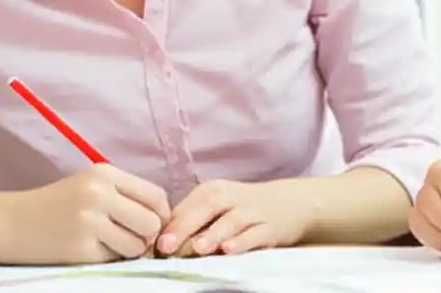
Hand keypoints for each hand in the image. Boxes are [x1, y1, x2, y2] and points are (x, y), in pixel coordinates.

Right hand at [0, 164, 170, 263]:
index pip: (156, 196)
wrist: (8, 223)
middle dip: (147, 237)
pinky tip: (89, 250)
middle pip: (152, 222)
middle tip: (130, 240)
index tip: (149, 226)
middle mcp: (99, 193)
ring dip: (129, 251)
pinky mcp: (80, 248)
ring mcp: (89, 221)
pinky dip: (108, 259)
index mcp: (104, 174)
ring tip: (107, 244)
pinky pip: (115, 259)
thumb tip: (164, 221)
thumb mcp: (89, 187)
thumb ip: (124, 197)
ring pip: (138, 244)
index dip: (161, 215)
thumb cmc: (54, 206)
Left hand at [156, 179, 313, 256]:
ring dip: (213, 234)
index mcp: (212, 192)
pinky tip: (230, 249)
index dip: (168, 226)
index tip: (151, 245)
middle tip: (166, 246)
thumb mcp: (216, 208)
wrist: (289, 203)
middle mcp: (230, 198)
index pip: (186, 207)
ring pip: (231, 221)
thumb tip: (159, 244)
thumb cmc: (242, 209)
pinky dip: (243, 242)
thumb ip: (190, 222)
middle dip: (184, 227)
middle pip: (206, 208)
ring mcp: (252, 212)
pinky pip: (256, 234)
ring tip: (197, 248)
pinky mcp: (270, 227)